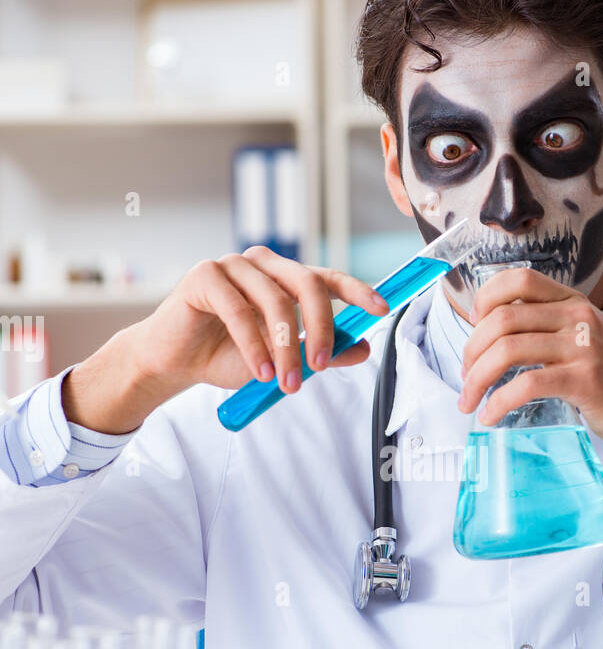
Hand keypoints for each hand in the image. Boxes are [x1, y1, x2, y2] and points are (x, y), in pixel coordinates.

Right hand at [63, 249, 388, 434]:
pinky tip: (260, 372)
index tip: (381, 310)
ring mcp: (233, 265)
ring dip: (285, 347)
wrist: (175, 362)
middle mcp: (264, 264)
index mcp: (285, 278)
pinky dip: (253, 345)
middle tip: (319, 367)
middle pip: (308, 284)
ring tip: (286, 384)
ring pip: (275, 301)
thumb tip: (363, 348)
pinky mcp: (204, 275)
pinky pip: (238, 310)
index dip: (358, 291)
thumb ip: (321, 353)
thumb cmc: (227, 355)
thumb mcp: (282, 360)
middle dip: (321, 328)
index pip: (329, 277)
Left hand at [457, 266, 602, 470]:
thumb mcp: (586, 342)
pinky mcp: (584, 380)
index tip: (473, 330)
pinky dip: (498, 402)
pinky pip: (525, 384)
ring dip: (476, 380)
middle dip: (470, 351)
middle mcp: (577, 317)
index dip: (484, 300)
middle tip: (465, 378)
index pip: (518, 280)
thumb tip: (496, 338)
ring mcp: (582, 347)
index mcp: (574, 303)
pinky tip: (491, 416)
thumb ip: (550, 332)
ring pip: (507, 350)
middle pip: (501, 318)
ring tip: (470, 401)